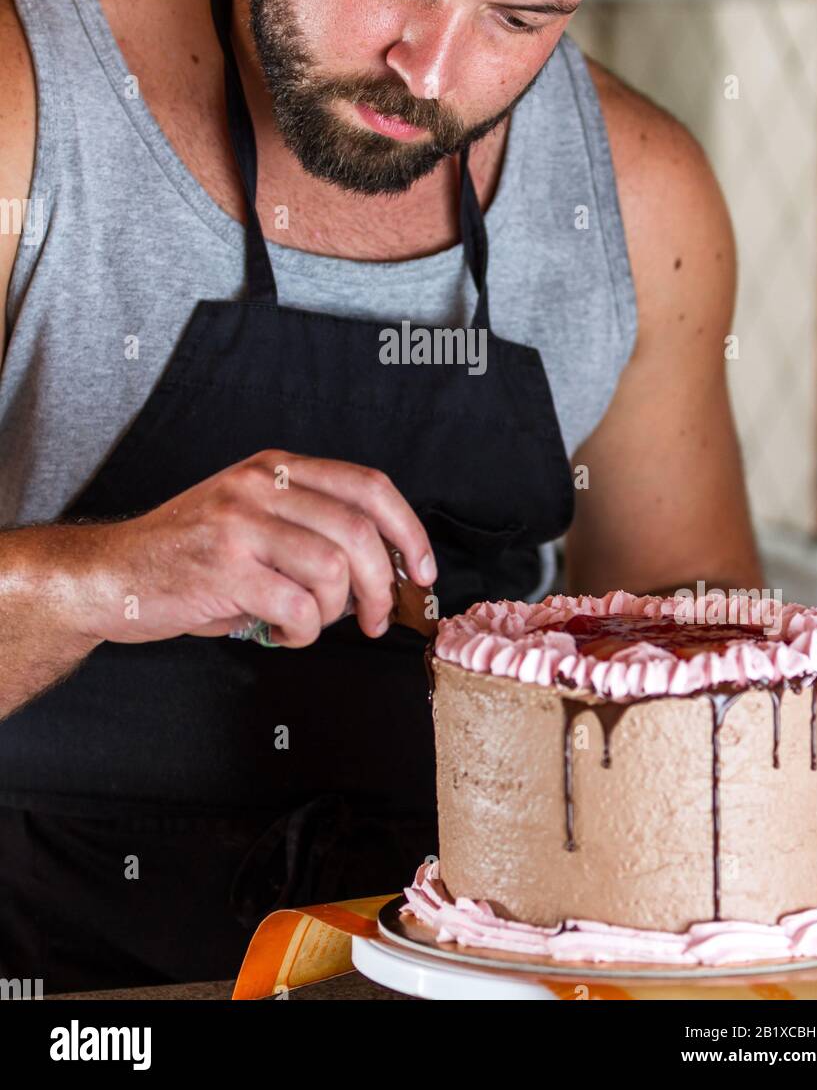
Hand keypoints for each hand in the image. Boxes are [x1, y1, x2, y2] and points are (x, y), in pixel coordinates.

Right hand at [67, 451, 436, 647]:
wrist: (110, 573)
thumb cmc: (187, 555)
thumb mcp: (251, 517)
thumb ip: (309, 526)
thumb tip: (385, 568)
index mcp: (276, 468)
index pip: (368, 486)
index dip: (410, 531)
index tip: (423, 571)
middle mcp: (261, 485)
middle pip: (360, 531)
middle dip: (380, 586)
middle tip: (371, 619)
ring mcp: (241, 523)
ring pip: (334, 569)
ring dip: (333, 612)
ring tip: (307, 622)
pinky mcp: (224, 567)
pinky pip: (298, 605)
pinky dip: (302, 631)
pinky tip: (281, 630)